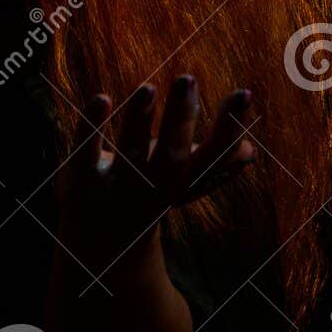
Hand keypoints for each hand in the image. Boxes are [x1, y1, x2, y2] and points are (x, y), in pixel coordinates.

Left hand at [55, 74, 255, 265]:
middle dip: (180, 118)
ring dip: (137, 120)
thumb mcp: (181, 185)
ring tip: (148, 87)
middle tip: (187, 79)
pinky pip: (86, 153)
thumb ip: (211, 166)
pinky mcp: (81, 181)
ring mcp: (116, 187)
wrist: (100, 252)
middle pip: (170, 155)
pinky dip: (92, 128)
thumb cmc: (147, 200)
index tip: (245, 92)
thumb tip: (250, 150)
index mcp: (184, 185)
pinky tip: (102, 99)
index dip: (229, 127)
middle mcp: (153, 188)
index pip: (213, 157)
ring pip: (129, 152)